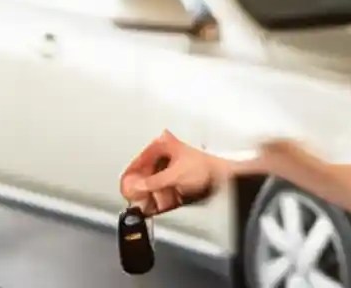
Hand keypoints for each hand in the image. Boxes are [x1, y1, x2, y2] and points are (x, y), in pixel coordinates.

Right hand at [120, 131, 255, 216]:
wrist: (225, 177)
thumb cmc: (206, 166)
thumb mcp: (174, 174)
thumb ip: (153, 182)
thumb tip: (137, 186)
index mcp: (163, 144)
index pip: (139, 160)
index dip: (130, 175)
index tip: (125, 187)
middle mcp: (166, 153)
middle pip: (144, 172)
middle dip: (139, 187)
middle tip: (133, 198)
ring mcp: (171, 167)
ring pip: (152, 182)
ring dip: (147, 194)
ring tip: (142, 204)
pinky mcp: (177, 179)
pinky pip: (161, 189)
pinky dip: (156, 197)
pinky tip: (152, 205)